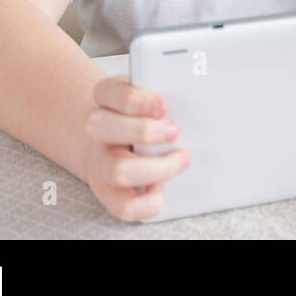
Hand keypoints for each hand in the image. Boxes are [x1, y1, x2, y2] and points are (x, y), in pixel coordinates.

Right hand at [83, 75, 190, 221]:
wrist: (113, 139)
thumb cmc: (143, 112)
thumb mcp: (149, 91)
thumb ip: (166, 88)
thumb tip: (198, 98)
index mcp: (106, 98)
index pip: (107, 92)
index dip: (135, 101)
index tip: (163, 106)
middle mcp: (97, 130)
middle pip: (101, 127)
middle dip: (144, 131)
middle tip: (175, 131)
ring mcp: (100, 163)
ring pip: (116, 170)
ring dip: (156, 168)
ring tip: (182, 158)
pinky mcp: (109, 192)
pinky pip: (124, 207)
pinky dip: (147, 202)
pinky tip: (162, 187)